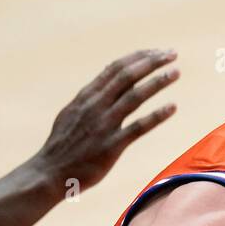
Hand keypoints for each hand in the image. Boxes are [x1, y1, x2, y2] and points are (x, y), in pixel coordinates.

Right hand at [33, 49, 178, 195]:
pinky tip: (173, 107)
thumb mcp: (71, 114)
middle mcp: (95, 106)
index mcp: (86, 97)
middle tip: (172, 53)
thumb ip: (89, 99)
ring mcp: (104, 125)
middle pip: (127, 76)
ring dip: (157, 82)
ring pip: (135, 96)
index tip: (156, 51)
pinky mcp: (111, 146)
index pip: (115, 68)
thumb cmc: (62, 147)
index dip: (138, 57)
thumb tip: (103, 82)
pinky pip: (138, 127)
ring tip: (175, 72)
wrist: (49, 174)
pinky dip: (157, 115)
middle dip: (151, 61)